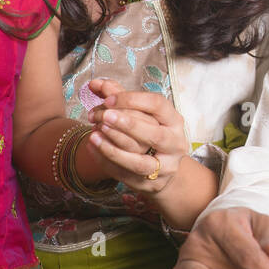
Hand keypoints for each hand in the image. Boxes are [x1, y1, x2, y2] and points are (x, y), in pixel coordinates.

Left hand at [84, 78, 187, 194]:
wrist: (162, 167)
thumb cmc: (147, 132)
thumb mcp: (138, 112)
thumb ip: (117, 95)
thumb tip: (94, 83)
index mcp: (174, 121)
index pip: (158, 105)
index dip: (133, 100)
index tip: (108, 99)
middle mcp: (175, 144)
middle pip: (154, 135)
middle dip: (127, 125)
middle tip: (103, 116)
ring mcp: (165, 167)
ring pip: (140, 162)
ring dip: (114, 149)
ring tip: (93, 135)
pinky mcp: (150, 184)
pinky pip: (126, 175)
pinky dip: (106, 162)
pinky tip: (92, 148)